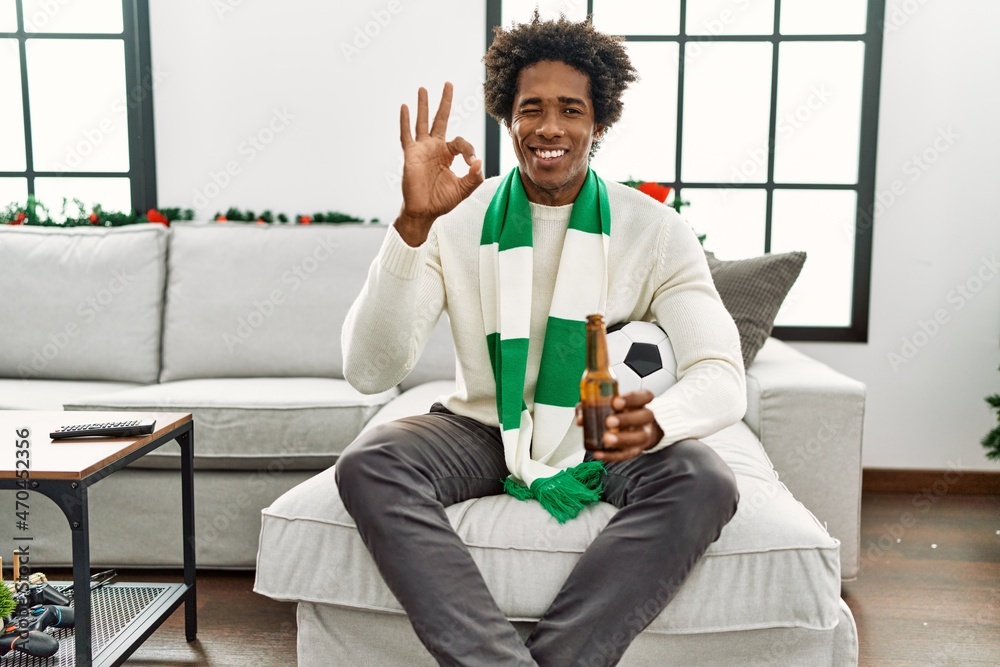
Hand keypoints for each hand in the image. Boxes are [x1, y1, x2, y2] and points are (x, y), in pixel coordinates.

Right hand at [395, 82, 483, 245]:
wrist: (424, 212)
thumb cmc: (441, 201)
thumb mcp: (464, 189)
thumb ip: (474, 177)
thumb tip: (478, 161)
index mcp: (448, 154)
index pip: (461, 141)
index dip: (469, 149)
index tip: (472, 163)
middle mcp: (434, 148)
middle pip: (441, 119)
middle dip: (445, 102)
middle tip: (448, 83)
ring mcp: (421, 149)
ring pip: (423, 122)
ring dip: (424, 105)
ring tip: (423, 89)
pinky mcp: (410, 155)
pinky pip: (407, 135)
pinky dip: (405, 121)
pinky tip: (405, 107)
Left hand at [576, 390, 664, 462]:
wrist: (633, 429)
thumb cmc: (619, 413)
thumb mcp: (609, 404)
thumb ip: (593, 406)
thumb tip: (580, 417)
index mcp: (640, 402)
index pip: (644, 396)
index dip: (631, 398)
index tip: (616, 401)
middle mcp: (645, 417)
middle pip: (644, 416)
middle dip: (626, 419)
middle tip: (609, 421)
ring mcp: (643, 434)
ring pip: (639, 437)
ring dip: (622, 439)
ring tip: (606, 439)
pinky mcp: (636, 450)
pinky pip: (626, 454)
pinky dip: (611, 455)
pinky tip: (599, 453)